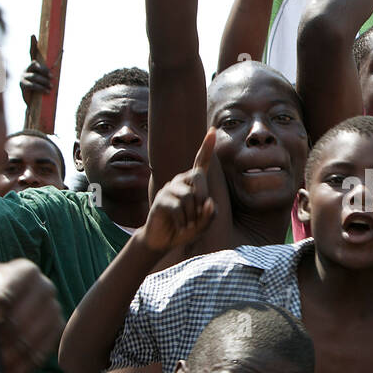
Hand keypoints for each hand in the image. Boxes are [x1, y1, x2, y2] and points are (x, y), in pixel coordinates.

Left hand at [0, 259, 64, 372]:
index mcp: (25, 271)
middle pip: (19, 320)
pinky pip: (39, 355)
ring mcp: (54, 311)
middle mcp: (45, 288)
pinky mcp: (56, 332)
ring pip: (29, 340)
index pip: (8, 293)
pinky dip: (19, 368)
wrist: (4, 303)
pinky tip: (2, 372)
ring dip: (5, 357)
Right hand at [19, 36, 51, 108]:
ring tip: (51, 86)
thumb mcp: (47, 79)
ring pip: (34, 77)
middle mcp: (27, 69)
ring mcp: (23, 76)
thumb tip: (59, 65)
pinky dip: (41, 88)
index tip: (32, 35)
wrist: (35, 103)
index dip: (32, 44)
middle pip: (35, 65)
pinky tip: (47, 91)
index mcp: (33, 65)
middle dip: (44, 71)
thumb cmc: (43, 88)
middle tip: (52, 77)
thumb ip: (50, 73)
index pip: (32, 52)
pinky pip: (32, 85)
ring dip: (44, 82)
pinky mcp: (22, 85)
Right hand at [140, 128, 216, 252]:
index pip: (200, 162)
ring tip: (188, 225)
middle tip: (200, 215)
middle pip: (198, 176)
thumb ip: (210, 215)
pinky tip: (180, 227)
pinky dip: (183, 221)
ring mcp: (169, 189)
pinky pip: (178, 207)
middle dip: (203, 196)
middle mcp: (180, 181)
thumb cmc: (186, 229)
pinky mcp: (161, 199)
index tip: (211, 131)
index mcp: (193, 183)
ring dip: (193, 216)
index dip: (206, 147)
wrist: (163, 241)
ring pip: (189, 196)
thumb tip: (209, 202)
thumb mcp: (203, 225)